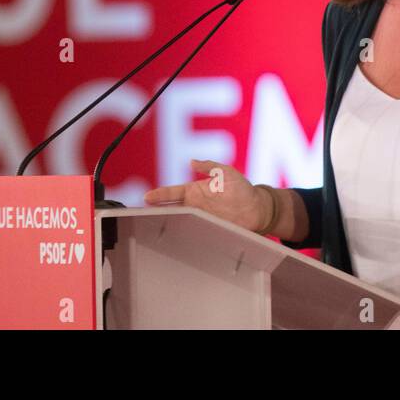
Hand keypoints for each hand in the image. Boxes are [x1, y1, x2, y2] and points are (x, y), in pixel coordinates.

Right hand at [142, 159, 268, 232]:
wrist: (257, 209)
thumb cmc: (242, 188)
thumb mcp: (226, 172)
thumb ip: (210, 166)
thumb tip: (191, 161)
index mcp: (196, 190)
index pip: (173, 192)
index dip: (160, 195)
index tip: (147, 197)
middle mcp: (196, 205)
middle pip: (172, 208)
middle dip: (157, 210)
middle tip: (142, 214)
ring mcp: (202, 218)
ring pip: (180, 221)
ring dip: (168, 223)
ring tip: (152, 227)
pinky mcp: (209, 229)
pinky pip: (194, 232)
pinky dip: (183, 235)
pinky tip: (174, 239)